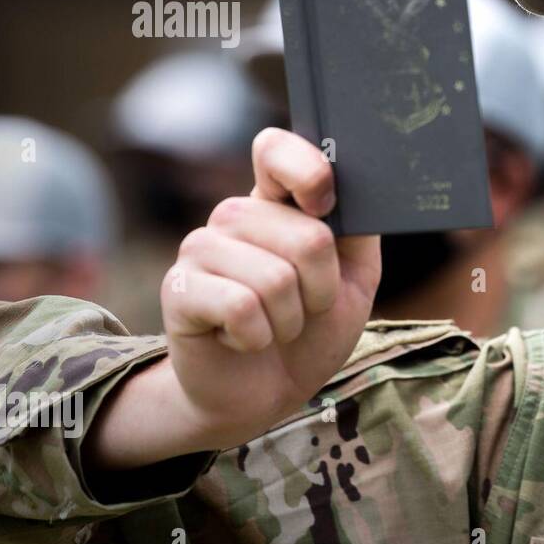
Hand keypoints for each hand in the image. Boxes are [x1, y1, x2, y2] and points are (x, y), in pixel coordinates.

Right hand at [86, 128, 380, 468]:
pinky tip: (244, 340)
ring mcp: (200, 249)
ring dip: (292, 320)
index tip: (326, 204)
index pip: (275, 149)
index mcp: (277, 203)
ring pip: (277, 278)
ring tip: (275, 326)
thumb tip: (365, 189)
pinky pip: (242, 307)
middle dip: (323, 289)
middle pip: (308, 236)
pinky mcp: (178, 290)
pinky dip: (259, 337)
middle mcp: (234, 216)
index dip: (306, 169)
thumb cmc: (312, 329)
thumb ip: (359, 231)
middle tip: (305, 308)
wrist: (265, 394)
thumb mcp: (354, 278)